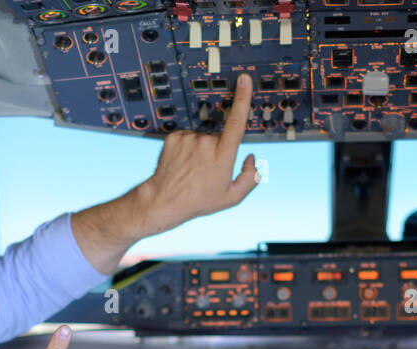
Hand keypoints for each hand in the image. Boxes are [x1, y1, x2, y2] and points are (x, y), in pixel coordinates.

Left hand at [135, 72, 258, 235]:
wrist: (164, 200)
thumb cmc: (198, 200)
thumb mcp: (231, 197)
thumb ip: (251, 178)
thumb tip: (251, 158)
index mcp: (222, 157)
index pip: (236, 122)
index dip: (242, 99)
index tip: (244, 80)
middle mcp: (205, 144)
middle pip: (219, 136)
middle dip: (218, 149)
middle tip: (206, 170)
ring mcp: (188, 139)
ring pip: (202, 137)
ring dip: (201, 149)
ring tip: (192, 168)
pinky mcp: (174, 136)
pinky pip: (187, 136)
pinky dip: (187, 147)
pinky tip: (183, 162)